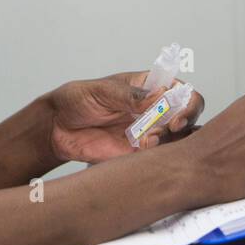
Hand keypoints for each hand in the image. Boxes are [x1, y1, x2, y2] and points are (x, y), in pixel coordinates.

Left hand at [46, 71, 205, 163]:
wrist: (56, 127)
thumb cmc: (76, 99)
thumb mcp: (101, 91)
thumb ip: (129, 95)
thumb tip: (159, 95)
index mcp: (149, 87)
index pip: (182, 91)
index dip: (188, 102)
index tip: (177, 114)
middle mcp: (154, 110)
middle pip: (187, 117)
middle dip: (183, 123)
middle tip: (167, 128)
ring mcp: (148, 132)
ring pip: (177, 139)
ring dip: (170, 140)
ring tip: (147, 139)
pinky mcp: (138, 154)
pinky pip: (158, 158)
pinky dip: (156, 156)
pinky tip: (140, 150)